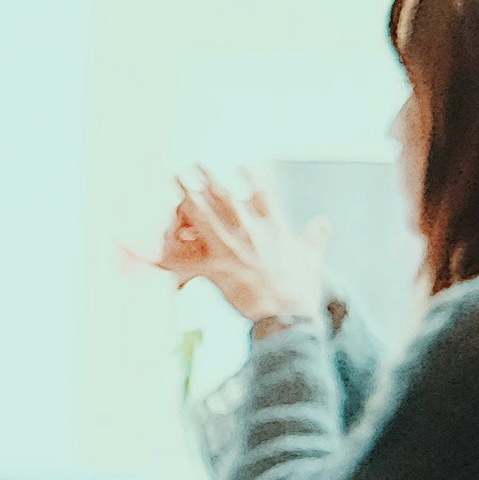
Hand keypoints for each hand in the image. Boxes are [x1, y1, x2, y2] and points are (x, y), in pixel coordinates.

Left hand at [128, 162, 322, 330]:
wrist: (288, 317)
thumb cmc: (300, 291)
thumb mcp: (312, 260)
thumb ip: (315, 238)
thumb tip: (325, 222)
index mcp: (274, 229)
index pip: (263, 194)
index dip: (252, 176)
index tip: (242, 161)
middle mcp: (251, 234)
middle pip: (227, 198)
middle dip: (211, 178)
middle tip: (197, 162)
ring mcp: (232, 251)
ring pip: (205, 217)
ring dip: (189, 196)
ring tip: (177, 180)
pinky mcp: (216, 271)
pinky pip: (187, 260)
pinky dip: (169, 254)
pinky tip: (153, 246)